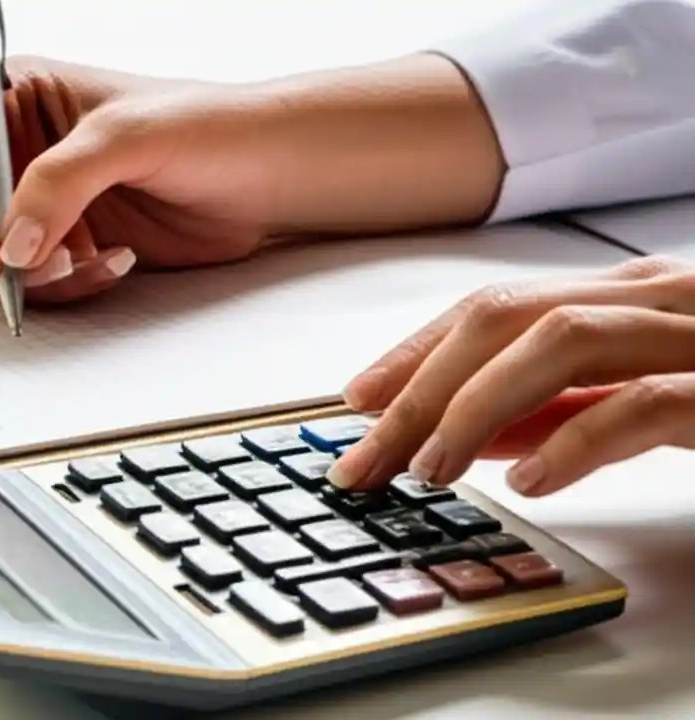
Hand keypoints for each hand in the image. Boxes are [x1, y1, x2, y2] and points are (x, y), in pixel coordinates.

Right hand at [0, 53, 503, 302]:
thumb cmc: (212, 126)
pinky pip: (38, 286)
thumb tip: (11, 242)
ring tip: (92, 261)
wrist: (271, 178)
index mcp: (18, 102)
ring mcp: (44, 205)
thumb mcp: (127, 137)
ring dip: (36, 279)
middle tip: (41, 271)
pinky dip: (68, 290)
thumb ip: (59, 181)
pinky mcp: (72, 246)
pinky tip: (116, 264)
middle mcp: (22, 154)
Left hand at [329, 256, 694, 496]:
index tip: (356, 400)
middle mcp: (660, 298)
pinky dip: (573, 438)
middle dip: (420, 386)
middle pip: (506, 316)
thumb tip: (458, 433)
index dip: (415, 351)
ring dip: (477, 405)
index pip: (495, 308)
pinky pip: (642, 402)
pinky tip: (527, 479)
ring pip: (561, 340)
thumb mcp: (635, 401)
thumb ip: (554, 409)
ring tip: (431, 467)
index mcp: (630, 296)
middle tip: (367, 457)